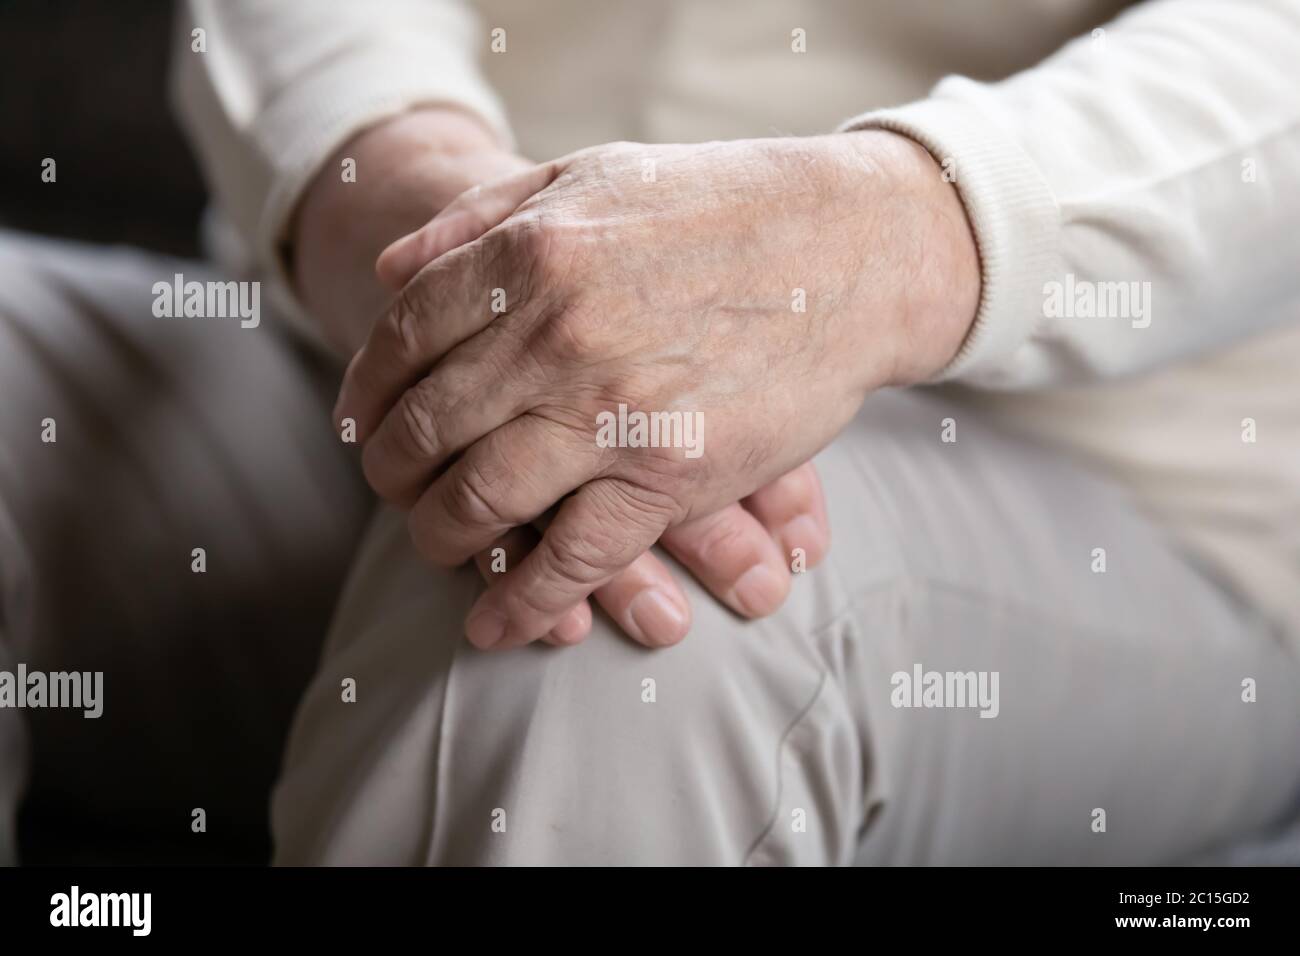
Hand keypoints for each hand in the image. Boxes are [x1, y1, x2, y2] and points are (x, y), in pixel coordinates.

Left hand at [295, 109, 830, 647]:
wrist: (849, 252)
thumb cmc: (718, 207)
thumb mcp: (589, 174)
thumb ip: (479, 215)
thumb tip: (385, 268)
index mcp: (528, 255)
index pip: (401, 339)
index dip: (368, 391)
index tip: (364, 418)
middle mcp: (555, 336)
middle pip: (424, 428)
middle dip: (390, 471)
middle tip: (391, 486)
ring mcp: (611, 412)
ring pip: (480, 500)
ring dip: (438, 536)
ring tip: (435, 541)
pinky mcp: (671, 476)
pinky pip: (573, 558)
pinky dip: (521, 601)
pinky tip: (490, 623)